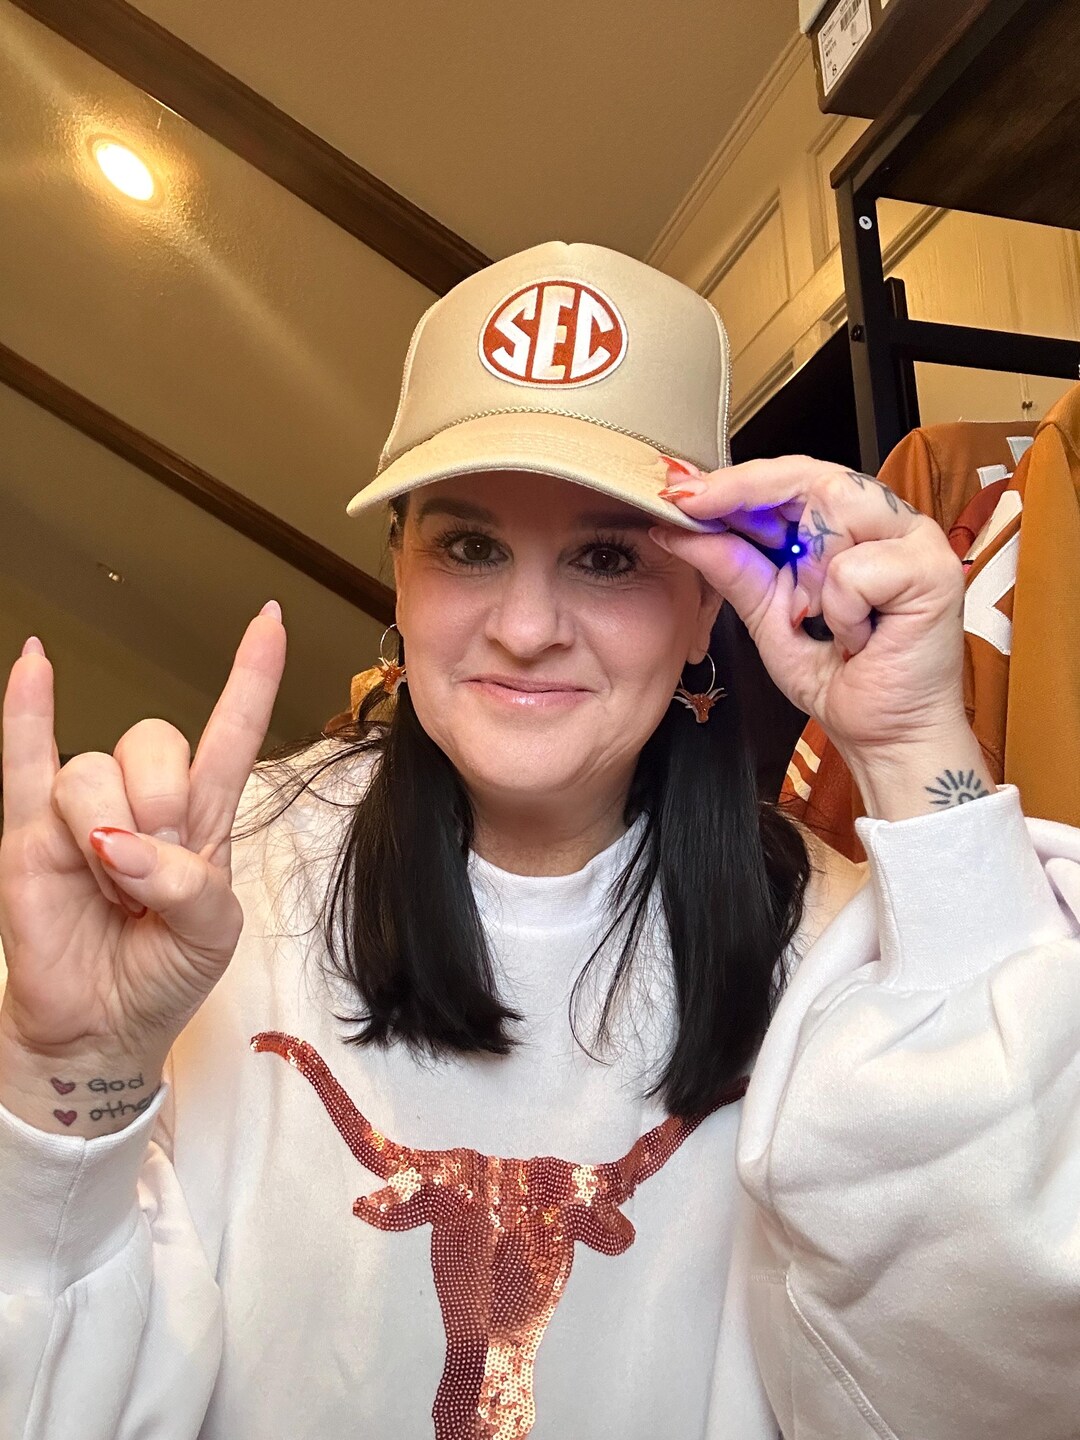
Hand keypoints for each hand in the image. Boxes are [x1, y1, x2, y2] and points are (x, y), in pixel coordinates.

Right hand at [0, 605, 286, 1070]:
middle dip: (159, 802)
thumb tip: (120, 845)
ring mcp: (83, 811)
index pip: (232, 733)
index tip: (271, 621)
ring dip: (104, 828)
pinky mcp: (27, 834)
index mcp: (204, 818)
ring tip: (108, 885)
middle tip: (150, 868)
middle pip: (154, 741)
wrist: (101, 1030)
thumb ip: (190, 885)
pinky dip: (27, 709)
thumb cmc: (162, 976)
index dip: (252, 678)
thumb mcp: (212, 936)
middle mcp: (144, 801)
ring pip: (91, 770)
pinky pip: (25, 755)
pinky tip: (34, 663)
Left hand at [650, 454, 966, 760]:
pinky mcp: (935, 569)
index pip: (792, 478)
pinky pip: (855, 568)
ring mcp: (917, 539)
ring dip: (807, 571)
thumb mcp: (767, 615)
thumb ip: (730, 567)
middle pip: (813, 474)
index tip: (679, 490)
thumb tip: (677, 528)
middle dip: (748, 495)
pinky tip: (859, 639)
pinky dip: (841, 610)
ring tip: (818, 617)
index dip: (735, 481)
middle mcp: (886, 522)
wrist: (881, 736)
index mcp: (850, 525)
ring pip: (836, 505)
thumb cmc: (836, 676)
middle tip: (698, 508)